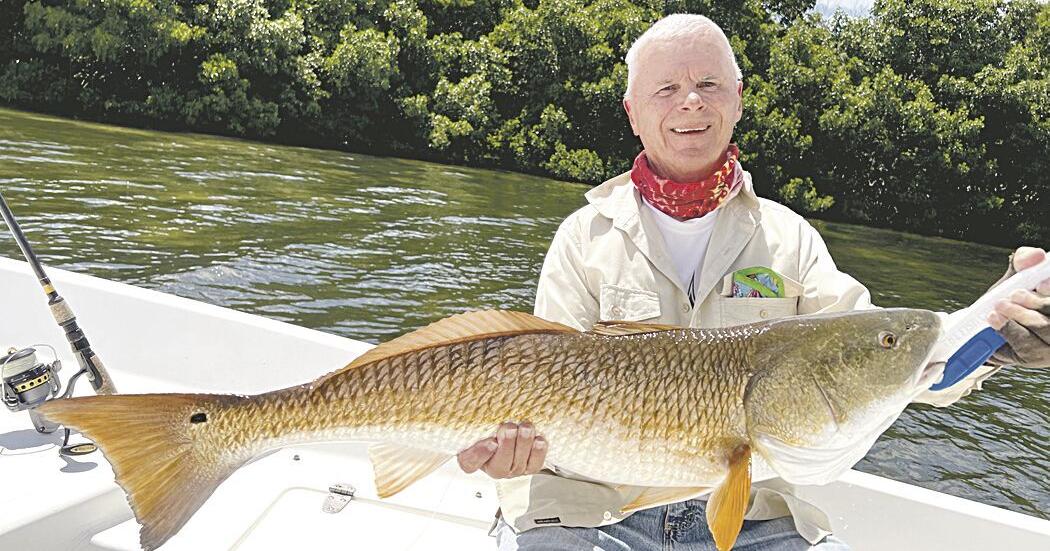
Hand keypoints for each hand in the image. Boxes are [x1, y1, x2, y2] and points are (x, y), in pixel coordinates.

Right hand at [456, 422, 546, 478]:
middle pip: (498, 466)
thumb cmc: (491, 423)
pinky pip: (534, 465)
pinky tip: (539, 439)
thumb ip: (477, 415)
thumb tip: (470, 396)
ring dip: (523, 444)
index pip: (470, 462)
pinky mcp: (528, 468)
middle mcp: (491, 467)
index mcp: (471, 457)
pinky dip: (538, 452)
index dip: (480, 454)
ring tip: (526, 428)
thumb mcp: (479, 418)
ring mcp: (511, 470)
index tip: (491, 441)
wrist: (512, 426)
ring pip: (517, 465)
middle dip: (507, 445)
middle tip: (510, 427)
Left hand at [986, 247, 1049, 367]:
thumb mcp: (1015, 277)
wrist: (983, 328)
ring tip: (999, 306)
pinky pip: (1027, 345)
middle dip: (1037, 303)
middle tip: (1014, 294)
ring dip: (1021, 316)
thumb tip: (1036, 255)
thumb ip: (1024, 262)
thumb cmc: (1008, 299)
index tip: (1040, 284)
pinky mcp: (1036, 357)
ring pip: (1047, 330)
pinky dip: (1009, 330)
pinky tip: (995, 319)